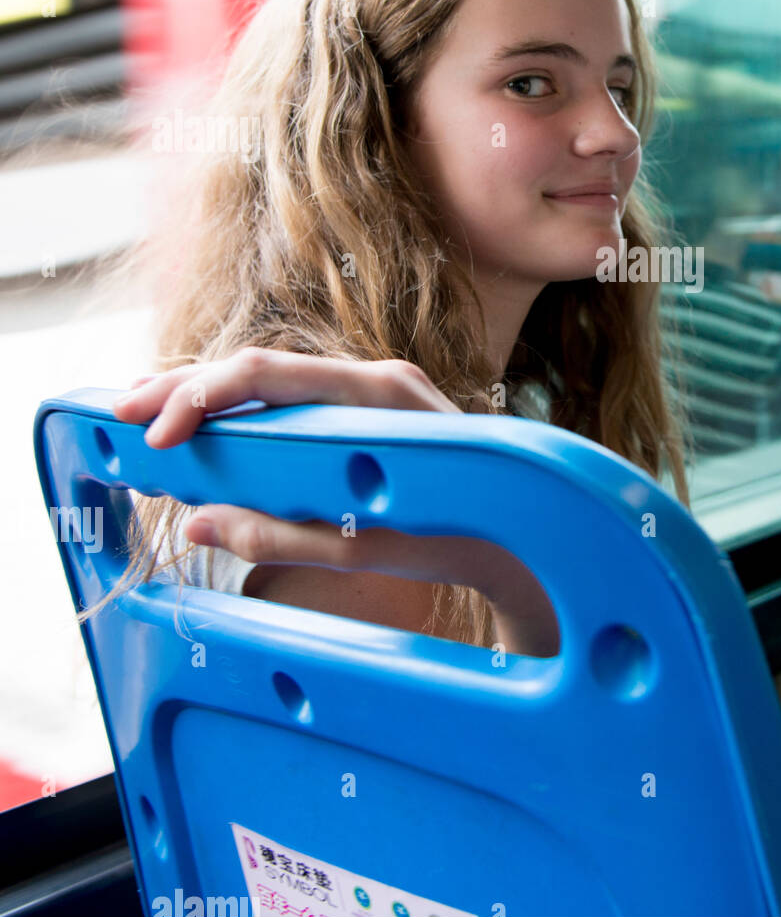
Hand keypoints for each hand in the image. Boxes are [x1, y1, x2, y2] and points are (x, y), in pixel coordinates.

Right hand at [112, 349, 557, 652]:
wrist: (523, 529)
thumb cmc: (454, 538)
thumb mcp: (365, 549)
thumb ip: (280, 536)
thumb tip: (197, 523)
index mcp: (380, 395)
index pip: (272, 373)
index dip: (204, 395)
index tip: (156, 433)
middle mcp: (378, 375)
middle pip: (264, 367)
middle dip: (188, 387)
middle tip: (120, 410)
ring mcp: (378, 386)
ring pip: (278, 378)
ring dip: (212, 393)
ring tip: (146, 412)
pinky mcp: (374, 405)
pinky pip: (299, 396)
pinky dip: (249, 408)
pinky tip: (208, 421)